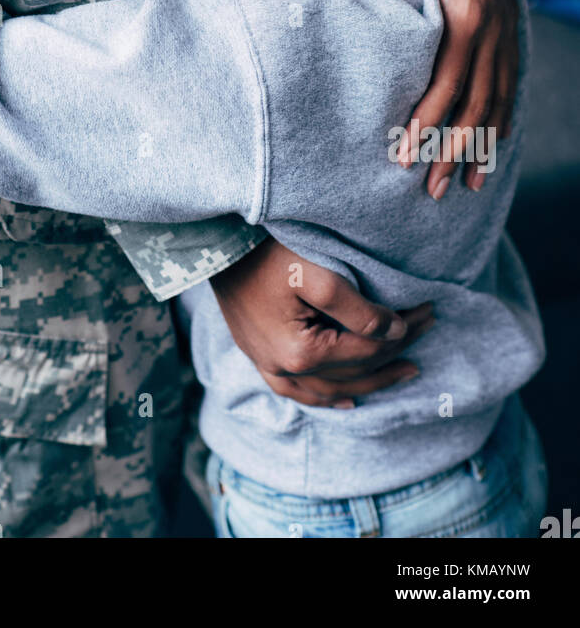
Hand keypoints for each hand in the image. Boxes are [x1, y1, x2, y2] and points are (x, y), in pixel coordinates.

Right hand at [211, 238, 433, 406]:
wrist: (217, 246)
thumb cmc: (265, 252)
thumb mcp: (315, 272)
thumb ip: (357, 307)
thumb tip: (393, 332)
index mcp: (300, 352)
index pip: (368, 350)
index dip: (403, 333)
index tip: (427, 312)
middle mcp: (284, 370)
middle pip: (355, 371)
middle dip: (396, 352)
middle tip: (427, 330)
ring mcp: (268, 367)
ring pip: (331, 389)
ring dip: (371, 380)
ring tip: (405, 371)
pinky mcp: (259, 358)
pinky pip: (298, 392)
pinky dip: (327, 396)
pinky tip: (348, 399)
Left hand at [331, 0, 515, 196]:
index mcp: (468, 10)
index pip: (450, 80)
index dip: (429, 120)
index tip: (405, 153)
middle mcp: (493, 27)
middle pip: (476, 103)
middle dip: (454, 150)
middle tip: (431, 189)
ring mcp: (504, 29)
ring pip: (497, 100)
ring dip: (482, 145)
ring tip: (467, 187)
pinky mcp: (505, 27)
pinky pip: (508, 83)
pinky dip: (501, 119)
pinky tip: (494, 146)